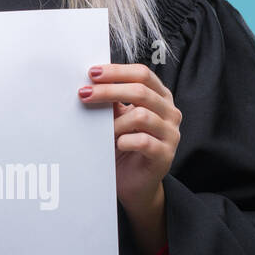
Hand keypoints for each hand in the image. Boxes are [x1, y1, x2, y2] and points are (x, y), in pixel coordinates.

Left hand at [79, 63, 181, 254]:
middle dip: (108, 90)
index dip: (117, 71)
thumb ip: (112, 100)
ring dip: (115, 122)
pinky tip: (116, 144)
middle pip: (141, 91)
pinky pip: (143, 141)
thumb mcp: (117, 118)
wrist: (133, 182)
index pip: (143, 74)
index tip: (92, 73)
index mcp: (160, 98)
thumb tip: (90, 81)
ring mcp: (171, 134)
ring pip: (141, 115)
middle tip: (84, 94)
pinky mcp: (165, 155)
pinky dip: (124, 140)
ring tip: (103, 130)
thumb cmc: (123, 145)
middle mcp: (170, 113)